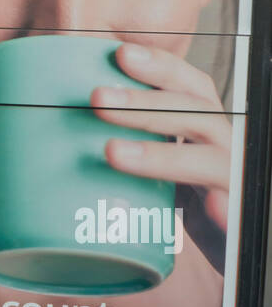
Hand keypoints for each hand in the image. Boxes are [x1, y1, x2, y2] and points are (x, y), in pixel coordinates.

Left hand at [90, 42, 231, 235]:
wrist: (228, 253)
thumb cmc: (188, 205)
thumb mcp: (161, 168)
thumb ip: (132, 145)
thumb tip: (71, 125)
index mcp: (205, 128)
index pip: (190, 87)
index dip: (161, 66)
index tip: (120, 53)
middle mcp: (225, 147)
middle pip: (195, 112)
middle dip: (145, 103)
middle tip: (97, 98)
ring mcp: (234, 180)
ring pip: (206, 159)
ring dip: (158, 154)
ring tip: (111, 152)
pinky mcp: (236, 218)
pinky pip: (227, 210)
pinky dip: (215, 207)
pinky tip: (196, 206)